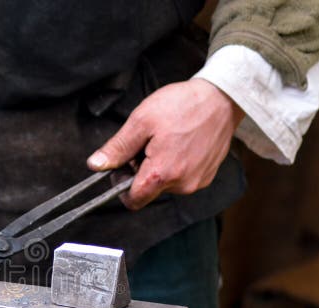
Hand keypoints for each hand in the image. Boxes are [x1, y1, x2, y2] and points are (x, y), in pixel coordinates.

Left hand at [87, 78, 244, 209]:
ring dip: (159, 168)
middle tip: (146, 144)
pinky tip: (180, 143)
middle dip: (141, 172)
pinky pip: (182, 178)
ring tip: (166, 140)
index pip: (133, 201)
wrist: (222, 97)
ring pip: (165, 185)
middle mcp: (182, 184)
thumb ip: (117, 147)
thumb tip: (96, 165)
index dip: (121, 187)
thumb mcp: (142, 121)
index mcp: (162, 173)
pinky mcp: (207, 176)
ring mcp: (197, 182)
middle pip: (149, 191)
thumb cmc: (183, 105)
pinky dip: (176, 165)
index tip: (122, 169)